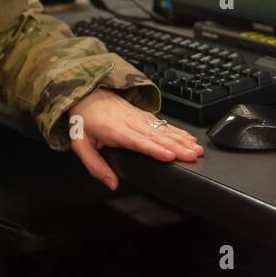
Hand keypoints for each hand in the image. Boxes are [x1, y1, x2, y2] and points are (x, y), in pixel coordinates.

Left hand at [66, 88, 203, 190]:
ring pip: (163, 129)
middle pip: (156, 136)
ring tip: (196, 149)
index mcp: (113, 130)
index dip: (154, 148)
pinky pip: (163, 124)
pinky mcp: (143, 115)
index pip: (137, 141)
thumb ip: (95, 165)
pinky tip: (189, 138)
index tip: (169, 155)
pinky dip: (178, 131)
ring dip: (181, 139)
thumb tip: (112, 183)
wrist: (86, 93)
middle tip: (192, 156)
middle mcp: (129, 122)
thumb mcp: (80, 144)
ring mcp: (138, 117)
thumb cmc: (84, 120)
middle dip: (176, 146)